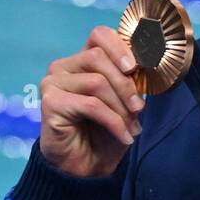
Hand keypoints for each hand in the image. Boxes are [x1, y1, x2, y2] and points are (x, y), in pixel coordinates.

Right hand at [38, 25, 144, 178]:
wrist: (89, 165)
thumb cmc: (109, 130)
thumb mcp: (127, 100)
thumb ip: (132, 79)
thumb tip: (149, 63)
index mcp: (83, 59)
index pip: (100, 35)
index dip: (122, 46)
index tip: (138, 67)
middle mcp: (63, 66)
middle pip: (100, 58)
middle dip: (127, 86)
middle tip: (139, 109)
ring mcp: (53, 83)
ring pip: (96, 82)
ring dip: (121, 107)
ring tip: (131, 126)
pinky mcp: (49, 102)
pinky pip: (90, 105)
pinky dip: (113, 122)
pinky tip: (124, 136)